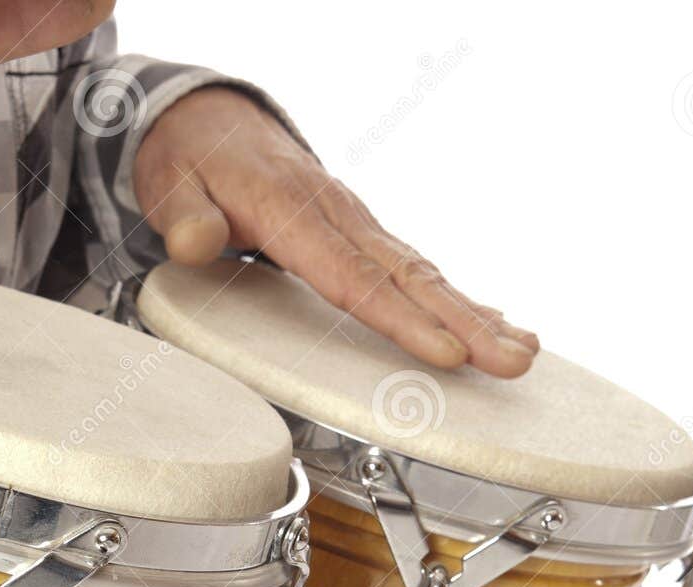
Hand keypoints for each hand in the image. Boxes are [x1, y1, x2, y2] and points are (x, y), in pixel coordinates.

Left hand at [134, 87, 538, 377]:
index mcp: (292, 210)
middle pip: (409, 278)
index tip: (447, 351)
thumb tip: (196, 241)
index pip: (354, 276)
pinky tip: (493, 322)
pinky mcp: (361, 232)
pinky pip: (415, 268)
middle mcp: (337, 214)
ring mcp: (355, 221)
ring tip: (523, 352)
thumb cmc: (191, 158)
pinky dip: (457, 298)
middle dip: (467, 324)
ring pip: (423, 273)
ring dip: (476, 315)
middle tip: (515, 361)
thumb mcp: (170, 181)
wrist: (208, 119)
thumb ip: (185, 215)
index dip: (402, 318)